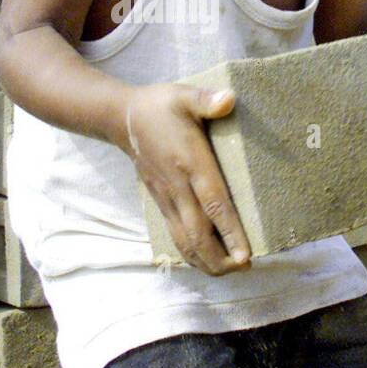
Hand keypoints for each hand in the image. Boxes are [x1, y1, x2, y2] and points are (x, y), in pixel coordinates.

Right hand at [122, 83, 250, 274]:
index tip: (245, 254)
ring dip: (206, 261)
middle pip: (198, 233)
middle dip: (220, 257)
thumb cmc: (159, 106)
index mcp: (189, 162)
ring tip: (230, 271)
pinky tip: (206, 261)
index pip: (213, 203)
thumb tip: (229, 100)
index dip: (230, 231)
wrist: (121, 119)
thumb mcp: (183, 95)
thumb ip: (206, 100)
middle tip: (245, 268)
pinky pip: (176, 234)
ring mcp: (166, 197)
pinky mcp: (160, 201)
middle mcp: (177, 186)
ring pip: (184, 239)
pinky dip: (191, 253)